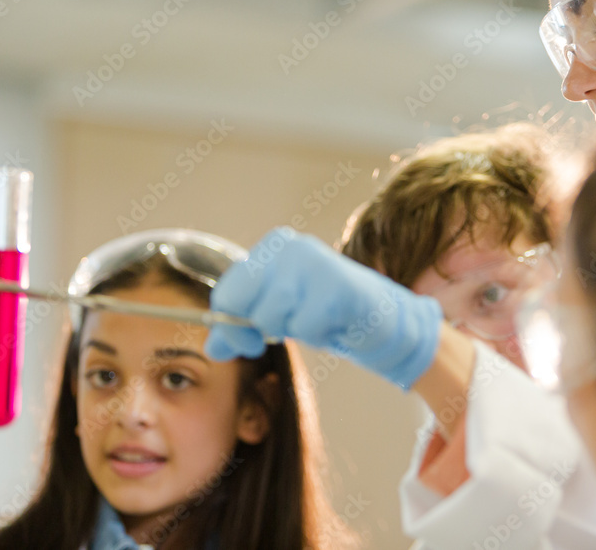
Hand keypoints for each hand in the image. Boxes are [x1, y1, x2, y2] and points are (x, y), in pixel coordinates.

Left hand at [205, 227, 443, 389]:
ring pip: (271, 314)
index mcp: (272, 248)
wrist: (384, 320)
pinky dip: (318, 335)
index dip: (229, 326)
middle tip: (280, 333)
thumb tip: (211, 348)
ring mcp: (314, 262)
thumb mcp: (280, 318)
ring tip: (317, 320)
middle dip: (257, 327)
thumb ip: (243, 328)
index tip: (247, 343)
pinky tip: (335, 322)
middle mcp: (290, 247)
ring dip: (294, 330)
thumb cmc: (328, 314)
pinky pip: (305, 326)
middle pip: (240, 301)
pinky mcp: (337, 284)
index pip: (226, 291)